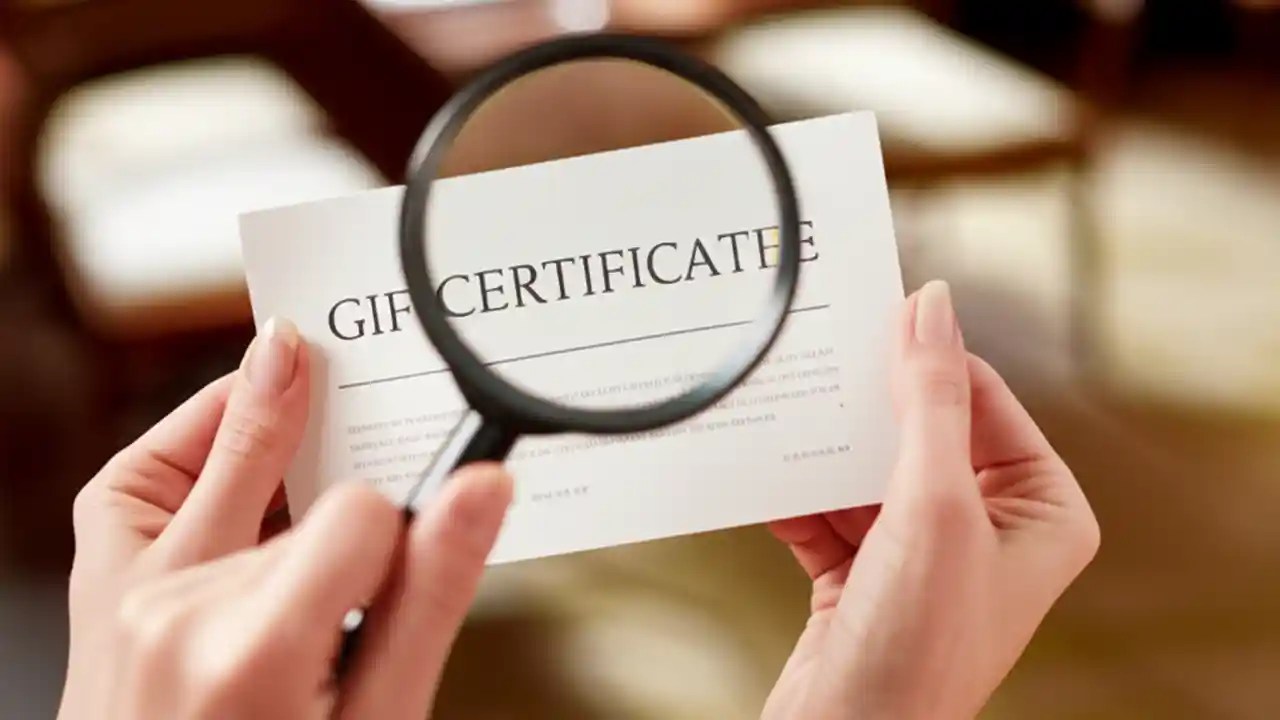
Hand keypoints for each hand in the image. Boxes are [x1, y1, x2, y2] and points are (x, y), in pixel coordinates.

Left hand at [59, 318, 513, 718]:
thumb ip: (429, 596)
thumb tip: (481, 488)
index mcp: (252, 649)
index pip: (362, 508)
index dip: (402, 538)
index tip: (413, 564)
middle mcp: (174, 609)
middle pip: (301, 487)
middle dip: (344, 527)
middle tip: (353, 586)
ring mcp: (125, 597)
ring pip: (241, 485)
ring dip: (280, 515)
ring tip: (294, 596)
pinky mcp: (98, 589)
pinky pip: (152, 487)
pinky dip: (209, 489)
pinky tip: (238, 511)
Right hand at [764, 281, 1099, 719]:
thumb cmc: (918, 648)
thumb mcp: (934, 507)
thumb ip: (933, 401)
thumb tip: (931, 306)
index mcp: (1041, 513)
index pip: (982, 400)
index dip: (926, 356)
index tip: (869, 311)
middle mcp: (989, 530)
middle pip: (921, 430)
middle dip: (866, 404)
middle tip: (820, 355)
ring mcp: (923, 555)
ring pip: (867, 470)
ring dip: (823, 450)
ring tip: (784, 412)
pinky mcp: (863, 577)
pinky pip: (827, 512)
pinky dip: (795, 496)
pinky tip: (765, 473)